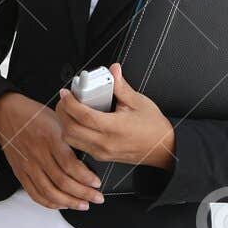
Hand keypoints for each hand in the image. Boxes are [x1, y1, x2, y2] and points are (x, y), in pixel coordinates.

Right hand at [0, 91, 104, 210]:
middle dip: (83, 193)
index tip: (97, 183)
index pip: (70, 164)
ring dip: (69, 202)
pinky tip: (62, 204)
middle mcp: (38, 153)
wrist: (6, 114)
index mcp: (50, 138)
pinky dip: (50, 203)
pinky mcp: (20, 173)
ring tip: (83, 204)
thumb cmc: (34, 115)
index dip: (85, 177)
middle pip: (62, 181)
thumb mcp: (57, 118)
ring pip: (50, 192)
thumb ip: (72, 135)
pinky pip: (35, 194)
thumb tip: (92, 152)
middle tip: (97, 198)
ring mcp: (28, 165)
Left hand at [56, 63, 176, 170]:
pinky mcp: (102, 157)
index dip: (71, 103)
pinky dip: (73, 132)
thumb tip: (113, 71)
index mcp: (115, 128)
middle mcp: (105, 143)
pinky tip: (79, 121)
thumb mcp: (139, 102)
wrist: (163, 149)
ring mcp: (102, 152)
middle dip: (63, 112)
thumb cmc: (154, 127)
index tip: (66, 92)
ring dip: (66, 124)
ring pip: (71, 140)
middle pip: (71, 130)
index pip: (84, 116)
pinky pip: (79, 146)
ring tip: (71, 109)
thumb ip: (121, 87)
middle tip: (66, 98)